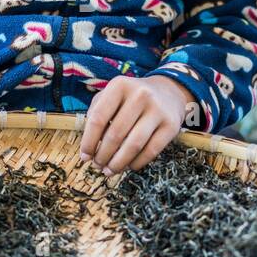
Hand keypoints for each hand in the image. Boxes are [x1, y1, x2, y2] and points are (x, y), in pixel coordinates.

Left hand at [78, 74, 197, 176]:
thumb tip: (89, 147)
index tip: (84, 156)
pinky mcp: (172, 125)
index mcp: (120, 85)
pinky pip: (151, 151)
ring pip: (133, 145)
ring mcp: (158, 110)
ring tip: (110, 170)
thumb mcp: (112, 95)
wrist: (169, 92)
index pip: (98, 118)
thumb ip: (96, 113)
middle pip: (115, 134)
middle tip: (97, 166)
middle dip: (103, 155)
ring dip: (118, 163)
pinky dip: (137, 163)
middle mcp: (140, 95)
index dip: (88, 141)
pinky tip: (129, 166)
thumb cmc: (131, 98)